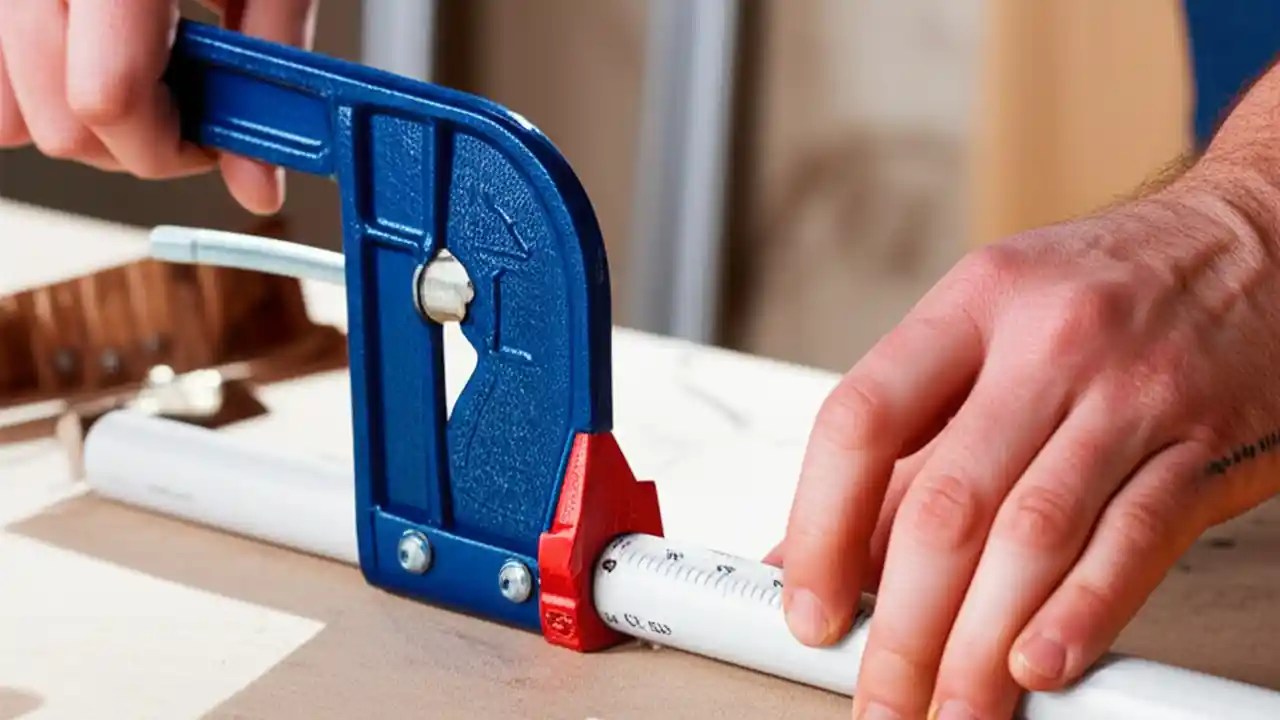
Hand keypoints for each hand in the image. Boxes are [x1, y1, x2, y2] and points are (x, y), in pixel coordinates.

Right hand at [0, 0, 316, 214]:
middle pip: (63, 125)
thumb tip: (260, 185)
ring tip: (147, 75)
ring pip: (17, 113)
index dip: (173, 146)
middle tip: (189, 113)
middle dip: (138, 146)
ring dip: (87, 124)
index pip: (110, 102)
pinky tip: (92, 67)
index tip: (213, 139)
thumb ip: (271, 70)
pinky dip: (38, 94)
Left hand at [772, 167, 1279, 718]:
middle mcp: (1045, 345)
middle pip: (948, 504)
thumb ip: (899, 447)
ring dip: (980, 646)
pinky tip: (1037, 666)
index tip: (806, 608)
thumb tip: (800, 550)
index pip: (862, 421)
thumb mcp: (985, 331)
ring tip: (947, 710)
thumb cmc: (1102, 294)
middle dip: (902, 626)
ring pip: (1033, 536)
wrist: (1251, 245)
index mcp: (971, 307)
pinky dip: (1081, 613)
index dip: (818, 526)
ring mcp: (1130, 396)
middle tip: (879, 698)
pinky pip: (1134, 540)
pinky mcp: (1202, 447)